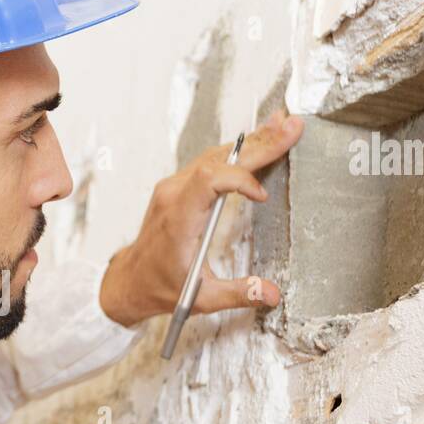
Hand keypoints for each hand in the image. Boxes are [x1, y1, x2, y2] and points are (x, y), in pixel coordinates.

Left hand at [98, 110, 303, 327]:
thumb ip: (238, 293)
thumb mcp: (202, 297)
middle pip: (218, 160)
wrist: (132, 279)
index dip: (239, 179)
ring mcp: (173, 187)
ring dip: (251, 143)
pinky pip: (209, 161)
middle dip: (259, 144)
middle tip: (291, 128)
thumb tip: (271, 293)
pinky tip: (259, 140)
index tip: (261, 196)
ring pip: (215, 155)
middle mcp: (173, 196)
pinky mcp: (178, 186)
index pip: (208, 180)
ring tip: (282, 125)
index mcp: (179, 220)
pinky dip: (237, 151)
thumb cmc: (161, 285)